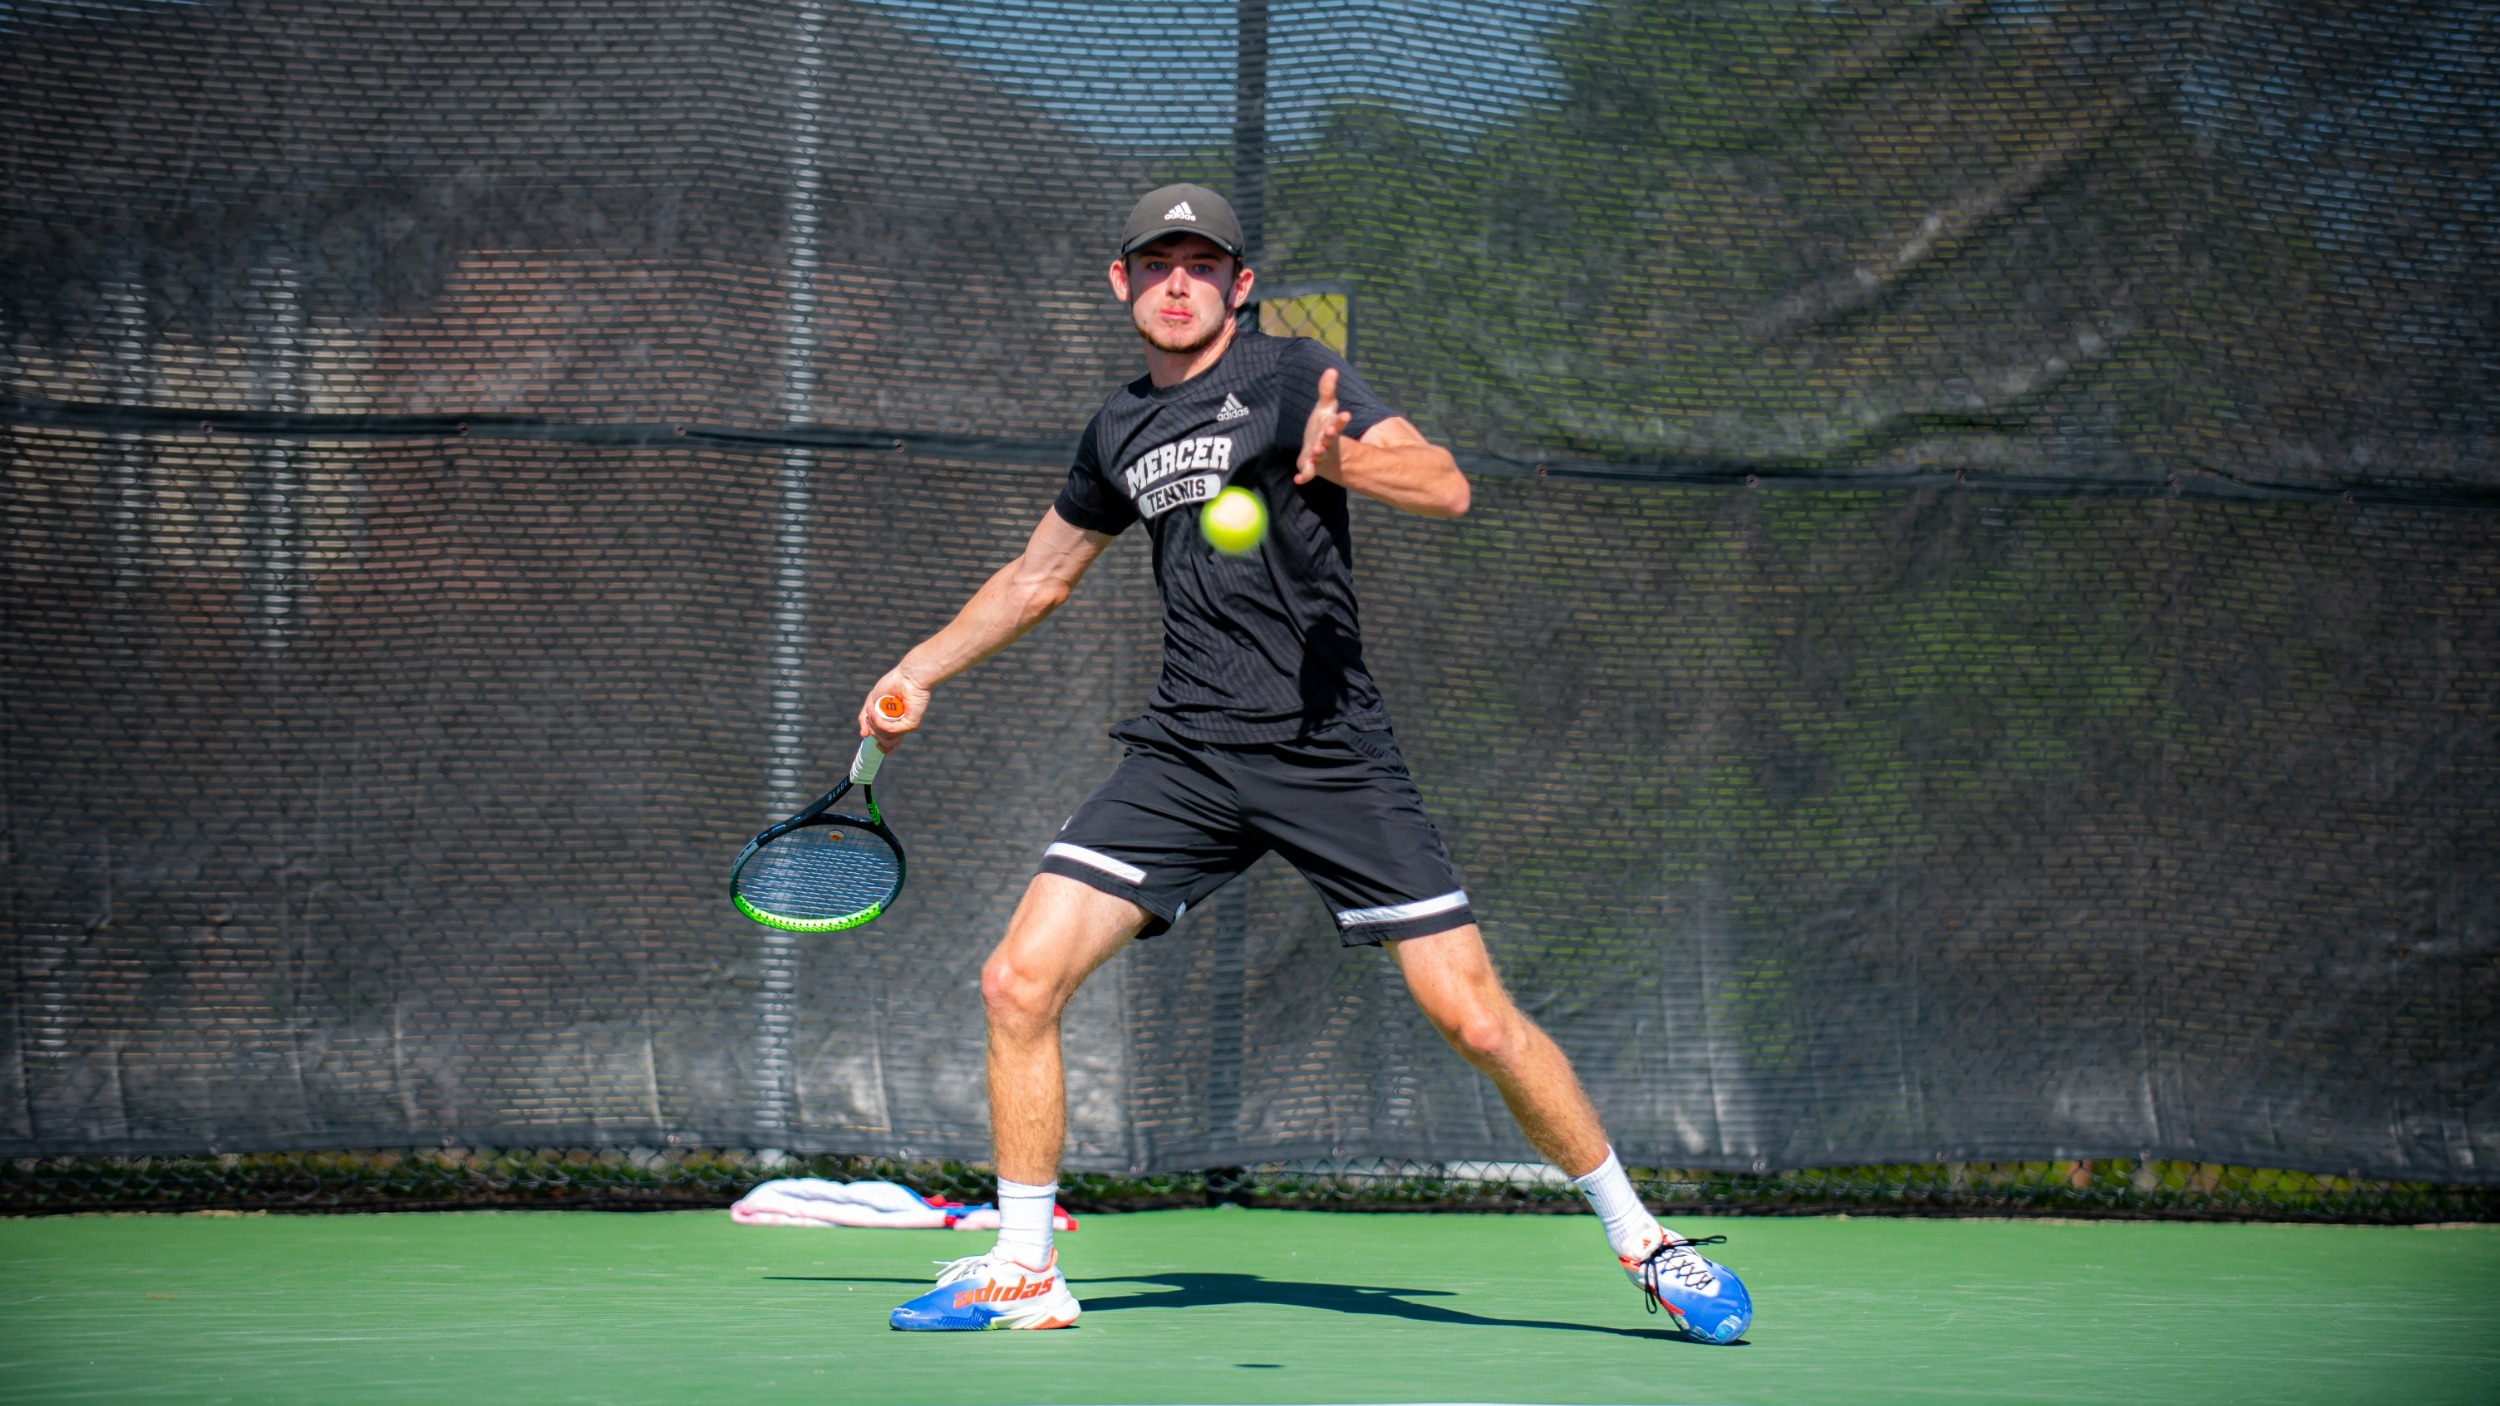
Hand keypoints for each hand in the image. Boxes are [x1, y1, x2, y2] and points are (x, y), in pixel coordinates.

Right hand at [857, 670, 928, 750]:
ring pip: (885, 738)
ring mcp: (906, 726)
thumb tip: (863, 735)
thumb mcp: (872, 701)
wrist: (908, 677)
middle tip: (869, 712)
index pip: (889, 743)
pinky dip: (878, 722)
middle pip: (882, 741)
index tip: (875, 744)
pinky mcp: (911, 724)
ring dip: (873, 724)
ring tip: (871, 709)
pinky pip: (890, 730)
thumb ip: (865, 718)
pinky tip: (873, 711)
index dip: (882, 746)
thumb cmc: (892, 685)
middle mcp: (902, 727)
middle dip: (871, 728)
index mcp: (895, 723)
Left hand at [1295, 367, 1354, 485]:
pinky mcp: (1310, 467)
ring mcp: (1319, 456)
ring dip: (1318, 454)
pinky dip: (1304, 476)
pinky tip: (1297, 480)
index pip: (1338, 423)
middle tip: (1329, 432)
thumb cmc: (1322, 427)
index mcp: (1331, 428)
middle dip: (1329, 436)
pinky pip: (1308, 473)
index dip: (1341, 420)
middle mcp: (1327, 443)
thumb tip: (1331, 369)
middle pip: (1329, 439)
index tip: (1346, 415)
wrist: (1318, 451)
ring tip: (1316, 451)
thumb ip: (1327, 391)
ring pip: (1320, 456)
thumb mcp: (1324, 408)